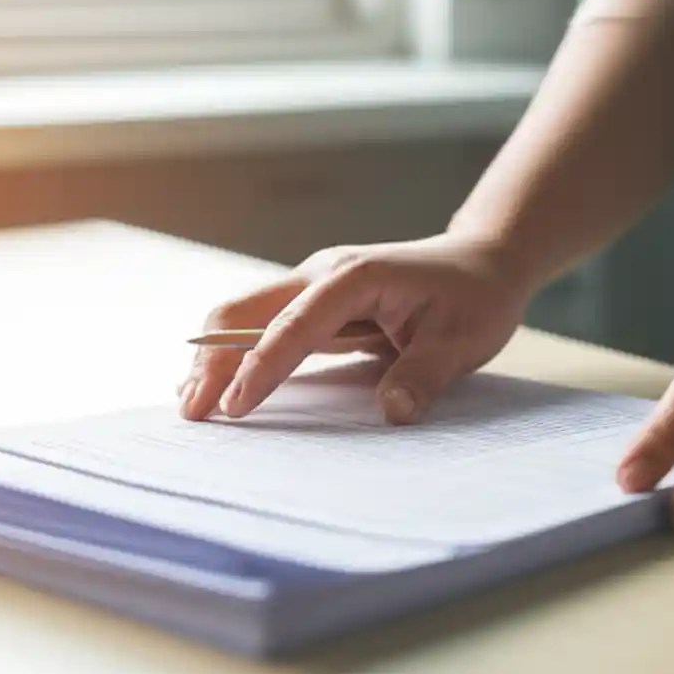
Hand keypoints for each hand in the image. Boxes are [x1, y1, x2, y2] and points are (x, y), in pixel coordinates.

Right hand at [178, 234, 535, 423]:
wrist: (482, 260)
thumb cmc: (474, 297)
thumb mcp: (463, 339)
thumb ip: (425, 374)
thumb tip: (393, 413)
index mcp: (354, 277)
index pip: (293, 325)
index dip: (261, 366)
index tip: (234, 407)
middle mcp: (321, 273)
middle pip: (245, 310)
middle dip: (212, 359)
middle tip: (193, 413)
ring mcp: (312, 285)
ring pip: (243, 315)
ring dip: (214, 357)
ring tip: (192, 405)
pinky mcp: (312, 302)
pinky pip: (262, 325)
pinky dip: (233, 353)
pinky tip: (216, 384)